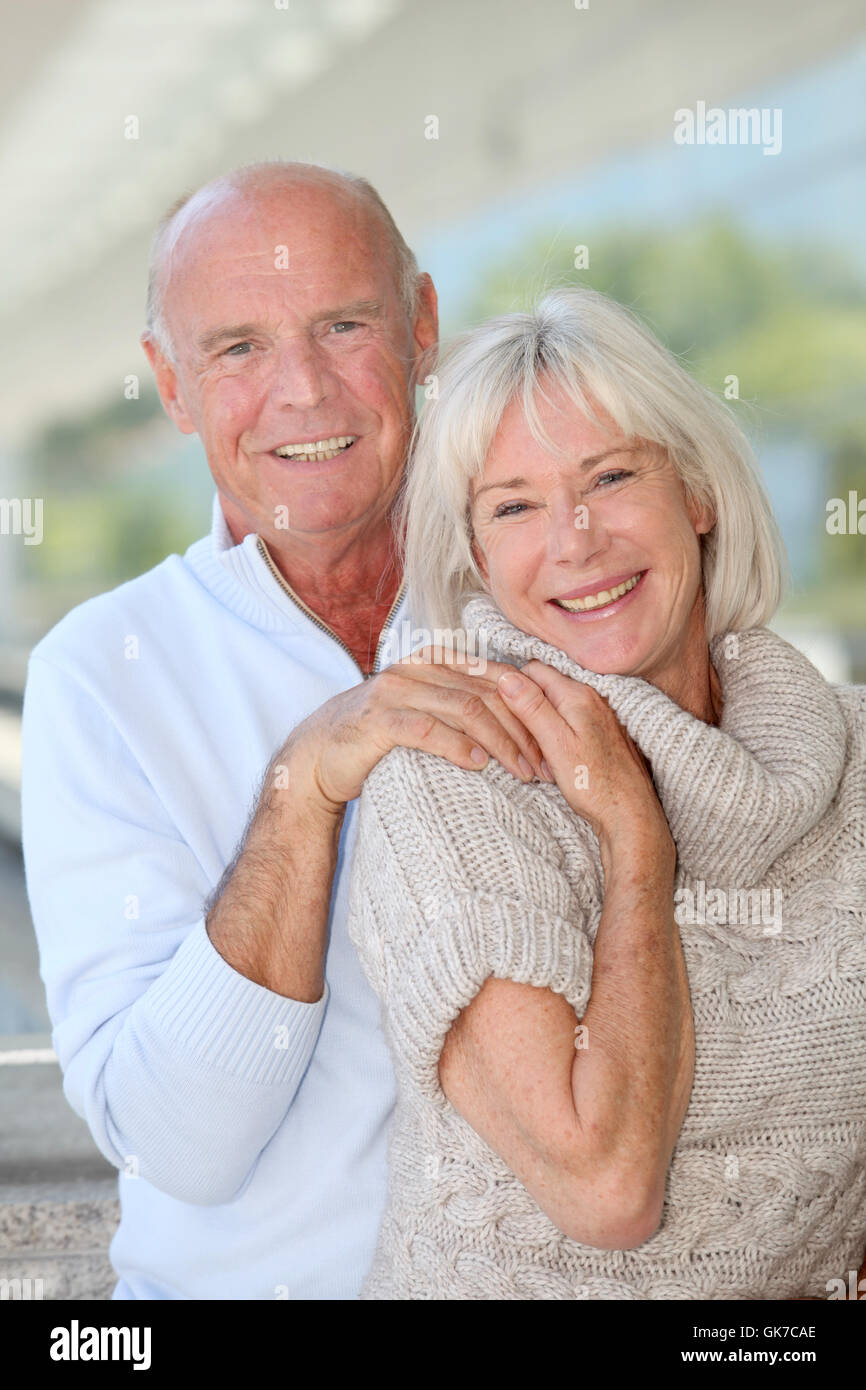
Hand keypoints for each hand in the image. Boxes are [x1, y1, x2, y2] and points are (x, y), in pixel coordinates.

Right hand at [281, 645, 546, 810]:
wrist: (319, 755)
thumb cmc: (378, 737)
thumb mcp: (424, 710)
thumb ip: (460, 704)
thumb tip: (514, 716)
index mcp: (433, 660)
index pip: (495, 678)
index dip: (528, 710)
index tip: (549, 745)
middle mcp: (417, 668)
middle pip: (488, 693)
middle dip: (522, 731)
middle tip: (543, 765)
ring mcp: (396, 691)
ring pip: (466, 709)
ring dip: (501, 743)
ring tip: (521, 771)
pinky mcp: (380, 720)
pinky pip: (429, 729)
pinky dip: (459, 747)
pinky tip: (480, 765)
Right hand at [496, 661, 673, 861]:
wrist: (630, 813)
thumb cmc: (594, 784)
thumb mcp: (556, 744)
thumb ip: (532, 708)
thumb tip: (506, 676)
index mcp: (578, 695)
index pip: (533, 670)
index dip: (511, 686)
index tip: (501, 709)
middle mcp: (593, 697)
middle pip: (546, 684)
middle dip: (525, 703)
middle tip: (516, 734)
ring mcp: (600, 713)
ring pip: (557, 703)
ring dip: (541, 720)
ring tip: (536, 751)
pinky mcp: (603, 731)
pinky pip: (571, 718)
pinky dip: (557, 731)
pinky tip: (555, 754)